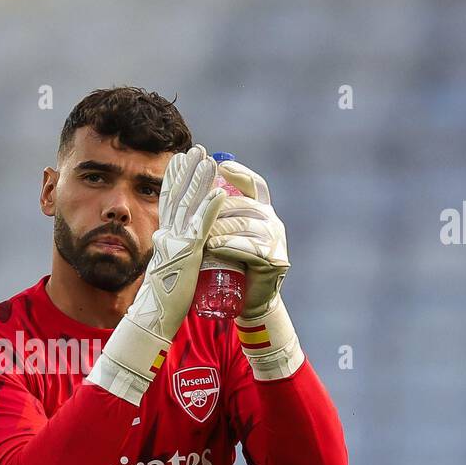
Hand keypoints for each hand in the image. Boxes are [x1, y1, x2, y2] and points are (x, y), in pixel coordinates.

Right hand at [130, 144, 226, 339]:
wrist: (152, 317)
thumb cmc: (159, 298)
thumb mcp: (164, 266)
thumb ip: (168, 252)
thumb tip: (168, 243)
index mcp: (162, 237)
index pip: (167, 202)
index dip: (174, 179)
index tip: (179, 159)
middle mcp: (167, 235)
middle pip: (178, 196)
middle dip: (188, 171)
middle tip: (197, 149)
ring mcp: (177, 242)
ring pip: (190, 205)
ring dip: (201, 181)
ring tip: (210, 161)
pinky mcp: (188, 253)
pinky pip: (202, 226)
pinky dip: (211, 209)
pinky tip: (220, 193)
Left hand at [203, 159, 288, 319]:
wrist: (246, 299)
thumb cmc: (229, 264)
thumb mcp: (222, 234)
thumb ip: (214, 214)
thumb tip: (188, 187)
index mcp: (261, 211)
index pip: (254, 184)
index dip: (240, 173)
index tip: (219, 165)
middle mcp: (272, 221)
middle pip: (242, 206)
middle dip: (216, 207)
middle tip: (192, 209)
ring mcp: (276, 240)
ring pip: (244, 226)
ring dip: (218, 227)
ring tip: (197, 232)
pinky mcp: (276, 260)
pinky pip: (251, 249)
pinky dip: (229, 247)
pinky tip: (212, 247)